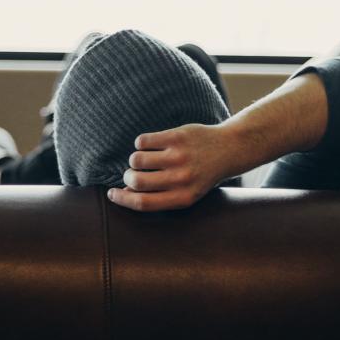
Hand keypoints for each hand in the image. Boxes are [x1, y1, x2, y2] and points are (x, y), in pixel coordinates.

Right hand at [107, 122, 236, 211]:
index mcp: (183, 197)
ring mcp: (179, 156)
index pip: (143, 203)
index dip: (122, 200)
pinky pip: (143, 141)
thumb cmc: (201, 175)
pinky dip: (141, 143)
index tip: (111, 194)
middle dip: (128, 177)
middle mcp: (181, 178)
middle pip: (136, 181)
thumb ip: (158, 196)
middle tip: (132, 174)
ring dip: (135, 160)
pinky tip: (152, 145)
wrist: (228, 149)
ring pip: (137, 159)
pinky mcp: (177, 136)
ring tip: (146, 158)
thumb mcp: (185, 192)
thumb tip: (125, 193)